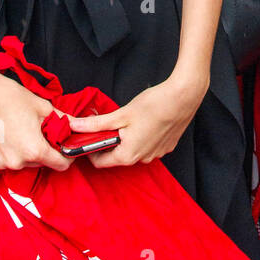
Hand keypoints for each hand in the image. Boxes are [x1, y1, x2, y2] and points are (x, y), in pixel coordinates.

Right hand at [0, 69, 69, 171]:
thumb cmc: (10, 98)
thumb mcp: (43, 107)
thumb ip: (63, 121)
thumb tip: (77, 126)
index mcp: (34, 150)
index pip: (60, 164)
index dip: (66, 156)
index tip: (64, 148)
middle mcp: (17, 162)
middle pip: (40, 163)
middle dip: (43, 150)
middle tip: (37, 131)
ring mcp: (0, 163)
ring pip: (22, 163)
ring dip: (25, 152)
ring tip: (19, 131)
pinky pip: (5, 160)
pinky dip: (8, 152)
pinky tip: (5, 135)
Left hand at [65, 71, 207, 167]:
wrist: (184, 97)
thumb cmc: (154, 104)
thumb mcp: (120, 114)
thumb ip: (96, 124)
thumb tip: (74, 126)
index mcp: (128, 155)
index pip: (100, 162)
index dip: (90, 149)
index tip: (88, 135)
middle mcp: (143, 159)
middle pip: (117, 156)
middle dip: (109, 141)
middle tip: (109, 122)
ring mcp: (156, 154)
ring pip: (133, 150)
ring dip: (126, 139)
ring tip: (129, 119)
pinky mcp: (166, 147)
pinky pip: (147, 146)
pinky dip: (141, 137)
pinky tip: (145, 121)